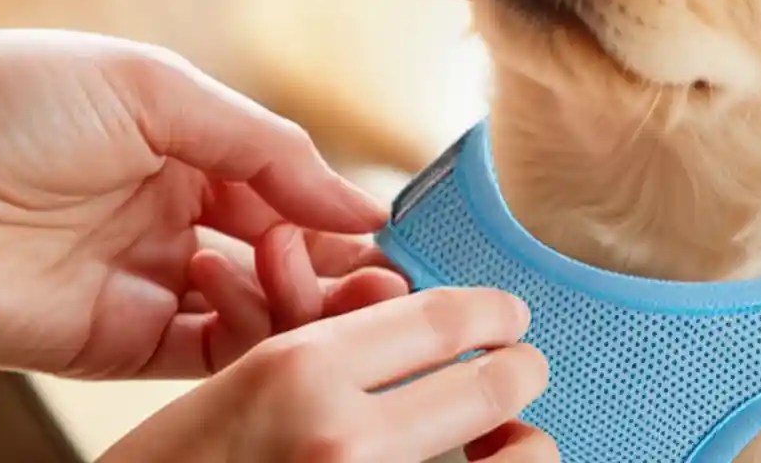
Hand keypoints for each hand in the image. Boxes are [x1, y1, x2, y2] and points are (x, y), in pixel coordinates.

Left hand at [0, 29, 405, 377]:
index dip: (341, 210)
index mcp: (189, 155)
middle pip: (288, 259)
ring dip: (304, 299)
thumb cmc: (10, 100)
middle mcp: (179, 223)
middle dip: (341, 267)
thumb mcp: (155, 88)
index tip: (394, 228)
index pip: (293, 193)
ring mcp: (153, 285)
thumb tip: (365, 204)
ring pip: (264, 313)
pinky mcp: (121, 345)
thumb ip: (267, 146)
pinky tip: (241, 281)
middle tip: (384, 274)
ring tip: (306, 269)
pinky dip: (249, 330)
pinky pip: (212, 352)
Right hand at [100, 288, 555, 462]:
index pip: (440, 318)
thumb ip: (325, 351)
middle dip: (522, 370)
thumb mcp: (235, 389)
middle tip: (525, 370)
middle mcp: (342, 437)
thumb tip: (418, 315)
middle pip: (493, 385)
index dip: (492, 311)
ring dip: (524, 441)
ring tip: (507, 438)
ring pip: (520, 459)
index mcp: (297, 371)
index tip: (510, 317)